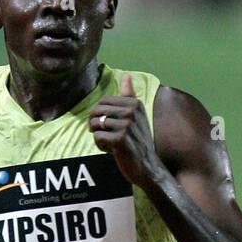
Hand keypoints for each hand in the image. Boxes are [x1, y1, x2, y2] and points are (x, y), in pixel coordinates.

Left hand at [88, 73, 160, 187]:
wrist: (147, 166)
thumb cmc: (138, 141)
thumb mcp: (137, 115)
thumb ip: (129, 96)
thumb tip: (126, 75)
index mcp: (134, 103)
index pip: (103, 102)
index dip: (99, 115)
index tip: (107, 126)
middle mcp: (131, 111)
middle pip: (96, 111)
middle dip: (95, 125)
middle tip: (103, 135)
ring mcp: (126, 125)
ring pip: (95, 125)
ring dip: (98, 136)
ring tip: (110, 143)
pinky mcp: (120, 140)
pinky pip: (97, 138)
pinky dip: (100, 146)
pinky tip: (111, 150)